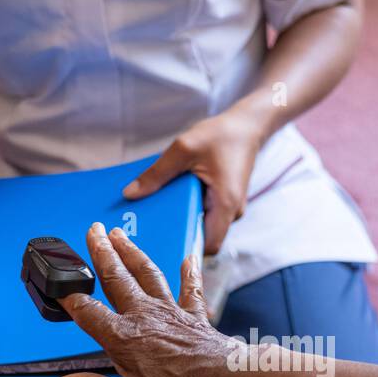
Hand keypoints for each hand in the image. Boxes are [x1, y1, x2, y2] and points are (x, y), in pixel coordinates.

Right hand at [46, 224, 244, 376]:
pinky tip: (188, 258)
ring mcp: (170, 311)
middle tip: (93, 231)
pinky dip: (190, 272)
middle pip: (116, 277)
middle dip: (101, 252)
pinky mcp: (193, 315)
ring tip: (120, 235)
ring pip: (147, 273)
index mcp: (122, 337)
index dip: (69, 299)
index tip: (57, 288)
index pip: (87, 312)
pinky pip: (191, 289)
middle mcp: (144, 315)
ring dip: (132, 252)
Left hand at [122, 106, 264, 255]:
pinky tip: (172, 198)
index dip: (187, 249)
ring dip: (182, 220)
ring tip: (157, 212)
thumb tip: (130, 194)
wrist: (246, 127)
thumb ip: (157, 173)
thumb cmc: (221, 135)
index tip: (162, 244)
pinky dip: (189, 209)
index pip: (209, 245)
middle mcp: (231, 212)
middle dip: (178, 233)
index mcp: (226, 204)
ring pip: (203, 226)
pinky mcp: (224, 202)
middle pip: (203, 237)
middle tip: (151, 229)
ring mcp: (229, 209)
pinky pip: (205, 213)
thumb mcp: (184, 149)